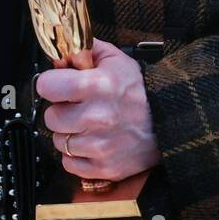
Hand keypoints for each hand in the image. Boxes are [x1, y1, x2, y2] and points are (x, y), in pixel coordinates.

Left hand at [36, 37, 161, 181]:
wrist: (169, 120)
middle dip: (60, 110)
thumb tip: (60, 55)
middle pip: (51, 117)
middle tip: (74, 106)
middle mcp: (97, 117)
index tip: (56, 84)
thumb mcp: (115, 59)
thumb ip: (85, 51)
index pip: (48, 86)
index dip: (50, 84)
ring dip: (68, 133)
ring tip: (85, 124)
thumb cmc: (140, 89)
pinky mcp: (104, 168)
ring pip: (59, 142)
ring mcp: (100, 146)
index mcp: (98, 85)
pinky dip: (76, 155)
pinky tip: (90, 142)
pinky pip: (70, 164)